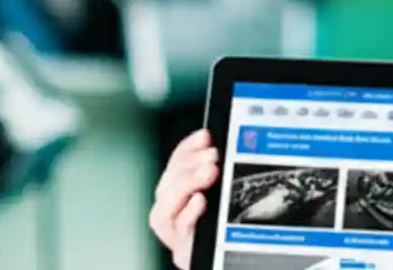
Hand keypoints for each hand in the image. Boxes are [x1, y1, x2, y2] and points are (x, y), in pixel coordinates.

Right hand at [149, 129, 219, 268]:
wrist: (225, 258)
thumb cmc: (225, 227)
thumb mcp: (220, 194)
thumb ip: (214, 174)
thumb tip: (218, 148)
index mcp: (178, 193)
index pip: (176, 164)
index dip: (188, 147)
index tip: (205, 136)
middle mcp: (170, 211)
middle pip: (169, 181)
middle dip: (190, 164)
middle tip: (213, 155)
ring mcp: (173, 232)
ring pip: (166, 204)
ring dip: (188, 183)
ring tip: (210, 171)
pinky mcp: (182, 250)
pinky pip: (179, 229)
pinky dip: (189, 212)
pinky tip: (200, 201)